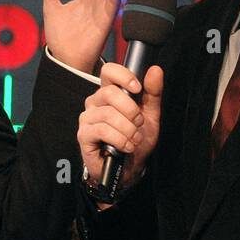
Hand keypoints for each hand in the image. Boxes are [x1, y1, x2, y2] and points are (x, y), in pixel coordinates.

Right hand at [78, 61, 162, 193]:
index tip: (138, 89)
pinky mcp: (84, 135)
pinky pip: (102, 131)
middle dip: (130, 109)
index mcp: (110, 93)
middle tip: (139, 123)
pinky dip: (119, 139)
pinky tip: (126, 146)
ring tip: (134, 139)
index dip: (123, 76)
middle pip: (109, 93)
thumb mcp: (151, 116)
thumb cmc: (137, 140)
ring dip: (128, 129)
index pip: (108, 71)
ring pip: (108, 114)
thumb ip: (153, 93)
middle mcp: (95, 102)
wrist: (130, 168)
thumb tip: (155, 70)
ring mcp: (87, 118)